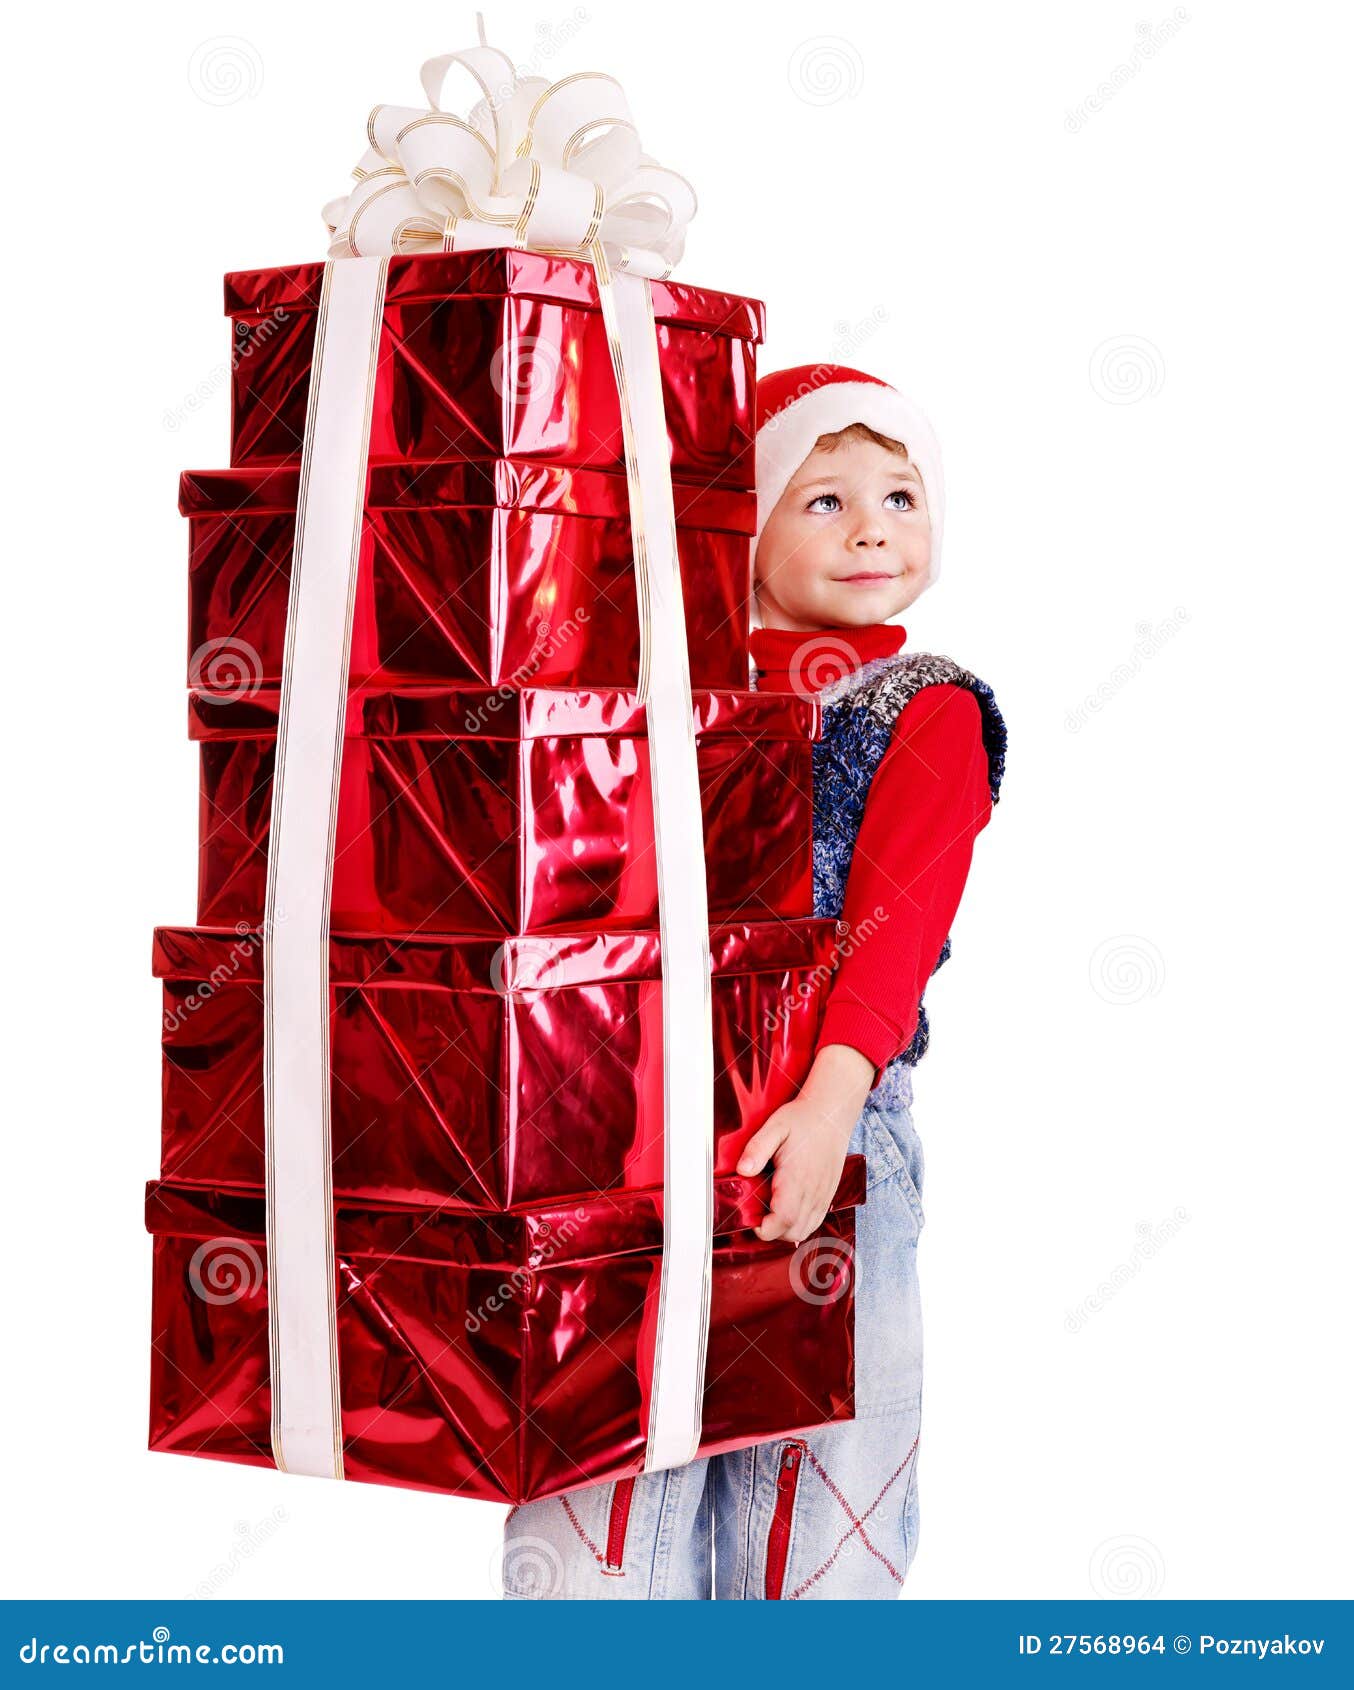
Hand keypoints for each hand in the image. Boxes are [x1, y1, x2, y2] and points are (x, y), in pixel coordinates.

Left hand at [736, 1044, 875, 1243]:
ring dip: (785, 1230)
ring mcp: (823, 1195)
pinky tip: (787, 1210)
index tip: (751, 1221)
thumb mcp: (775, 1126)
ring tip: (770, 1212)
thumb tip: (742, 1170)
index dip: (765, 1229)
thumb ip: (757, 1149)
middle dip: (772, 1232)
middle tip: (756, 1214)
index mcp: (798, 1178)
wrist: (832, 1115)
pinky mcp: (828, 1195)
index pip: (784, 1219)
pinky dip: (799, 1225)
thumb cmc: (803, 1120)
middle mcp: (813, 1191)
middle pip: (793, 1232)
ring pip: (805, 1231)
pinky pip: (815, 1222)